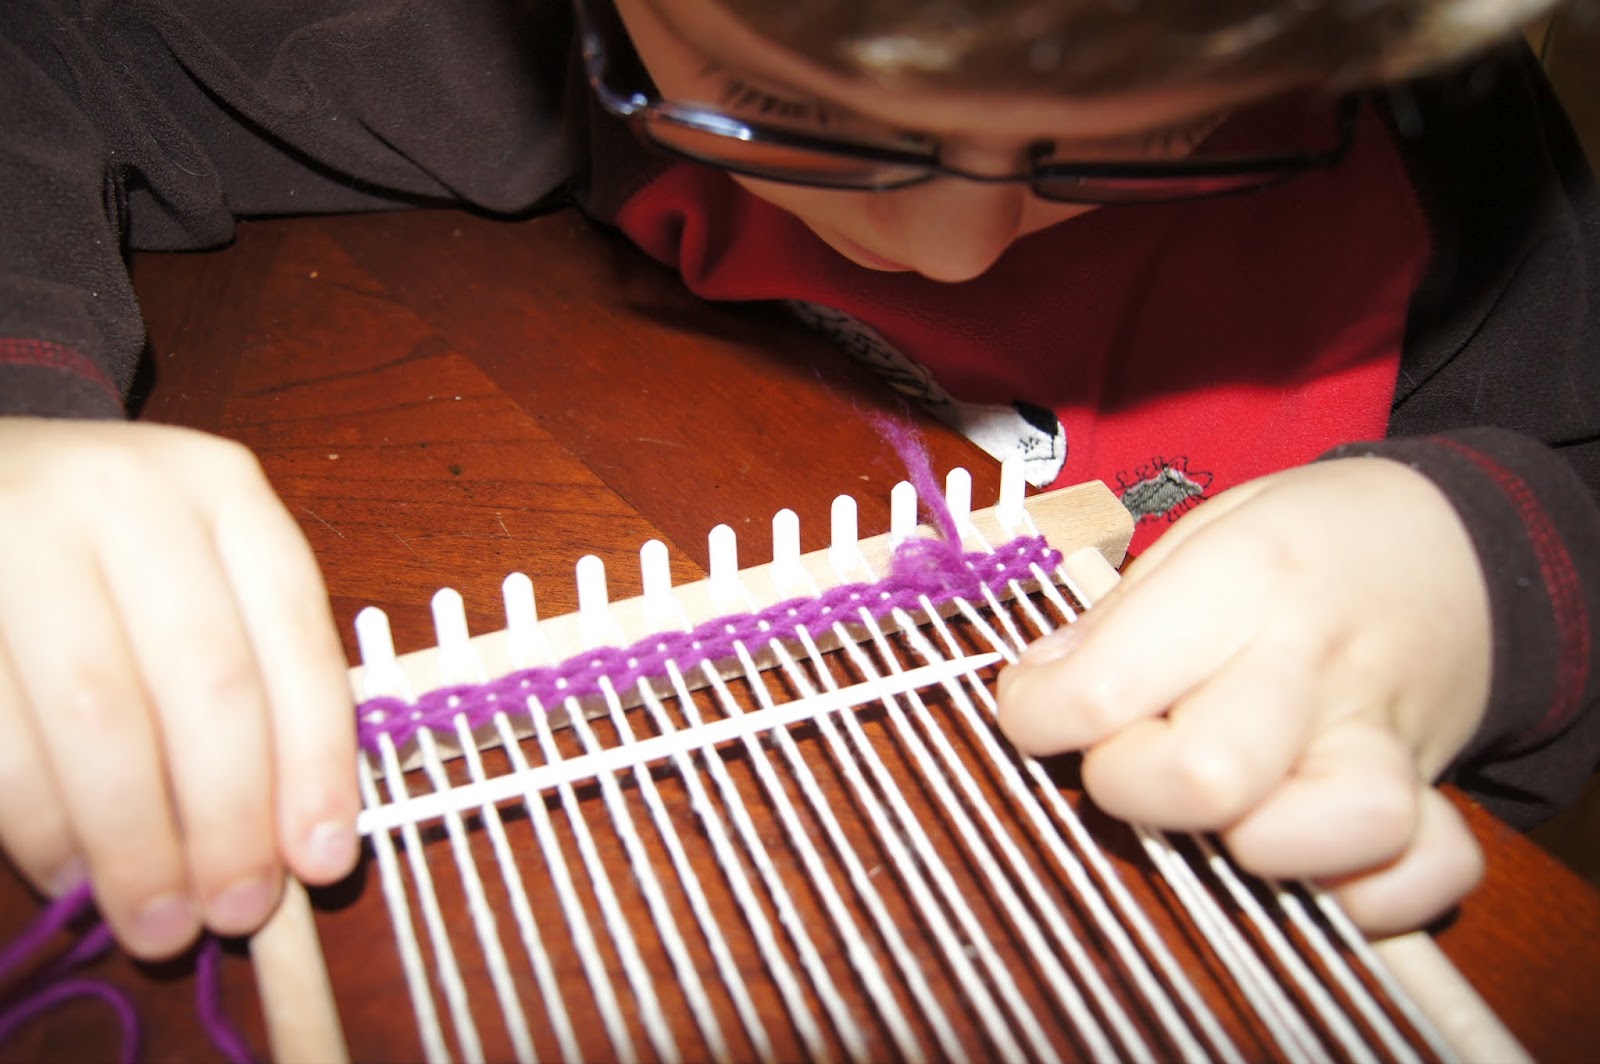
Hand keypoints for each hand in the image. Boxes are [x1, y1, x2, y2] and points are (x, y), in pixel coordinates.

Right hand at [0, 418, 358, 958]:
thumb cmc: (112, 546)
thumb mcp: (201, 570)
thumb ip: (255, 676)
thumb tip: (302, 841)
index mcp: (223, 490)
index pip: (296, 636)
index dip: (317, 760)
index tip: (324, 860)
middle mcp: (130, 498)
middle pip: (206, 684)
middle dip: (230, 820)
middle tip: (239, 912)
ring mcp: (24, 537)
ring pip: (100, 718)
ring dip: (136, 842)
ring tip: (161, 921)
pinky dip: (41, 823)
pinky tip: (72, 874)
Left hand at [996, 457, 1491, 934]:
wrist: (1464, 545)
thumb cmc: (1307, 539)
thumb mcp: (1201, 530)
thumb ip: (1116, 616)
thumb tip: (1037, 689)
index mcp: (1246, 577)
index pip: (1108, 689)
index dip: (1038, 714)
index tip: (1037, 704)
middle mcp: (1314, 662)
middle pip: (1204, 778)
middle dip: (1131, 786)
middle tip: (1128, 752)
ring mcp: (1382, 737)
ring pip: (1334, 833)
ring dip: (1257, 845)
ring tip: (1228, 805)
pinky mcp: (1435, 795)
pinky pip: (1423, 872)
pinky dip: (1369, 891)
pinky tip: (1316, 857)